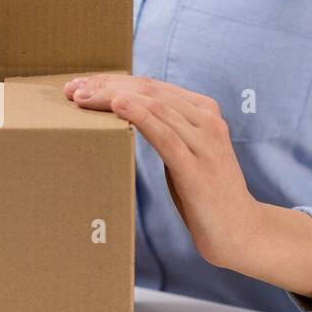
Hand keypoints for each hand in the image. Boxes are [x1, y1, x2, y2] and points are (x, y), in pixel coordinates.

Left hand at [63, 74, 311, 299]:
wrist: (240, 230)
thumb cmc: (206, 192)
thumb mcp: (185, 153)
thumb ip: (165, 130)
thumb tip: (126, 116)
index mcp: (203, 111)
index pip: (151, 86)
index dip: (114, 81)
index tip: (80, 84)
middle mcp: (206, 120)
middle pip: (149, 92)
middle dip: (106, 87)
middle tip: (71, 90)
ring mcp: (204, 143)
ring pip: (154, 108)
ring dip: (113, 98)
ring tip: (82, 98)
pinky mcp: (197, 169)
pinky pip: (166, 136)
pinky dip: (140, 117)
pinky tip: (117, 107)